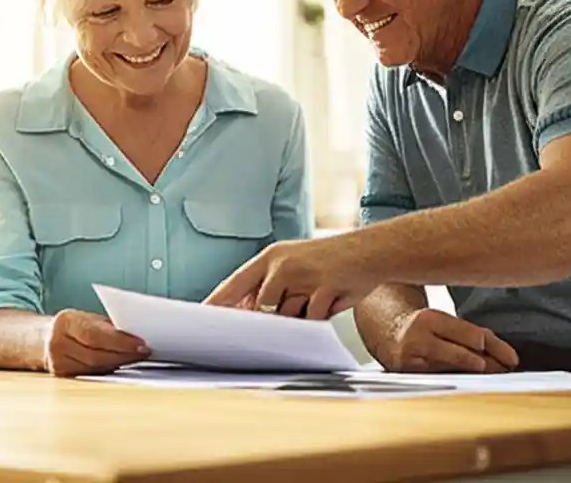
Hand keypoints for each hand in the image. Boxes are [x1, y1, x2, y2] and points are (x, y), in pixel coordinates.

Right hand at [42, 309, 149, 376]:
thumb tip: (137, 336)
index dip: (121, 342)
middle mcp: (57, 342)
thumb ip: (108, 327)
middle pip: (96, 355)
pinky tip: (120, 365)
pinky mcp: (61, 375)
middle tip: (144, 352)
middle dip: (124, 355)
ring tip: (136, 358)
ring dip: (119, 363)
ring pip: (95, 367)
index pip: (96, 335)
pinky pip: (90, 374)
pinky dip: (107, 370)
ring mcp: (56, 361)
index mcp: (65, 322)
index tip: (142, 345)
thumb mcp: (89, 319)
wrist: (45, 337)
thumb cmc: (75, 326)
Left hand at [204, 238, 379, 319]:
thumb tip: (246, 312)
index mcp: (271, 257)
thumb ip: (269, 287)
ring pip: (287, 317)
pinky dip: (320, 317)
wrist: (369, 251)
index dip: (217, 303)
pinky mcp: (323, 289)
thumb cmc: (329, 263)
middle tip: (284, 316)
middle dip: (270, 319)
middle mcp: (282, 264)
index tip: (201, 318)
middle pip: (261, 307)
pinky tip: (331, 299)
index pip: (235, 283)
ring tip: (317, 298)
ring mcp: (302, 276)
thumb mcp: (294, 265)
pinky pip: (312, 319)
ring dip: (301, 316)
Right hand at [376, 308, 518, 373]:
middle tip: (507, 370)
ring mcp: (412, 360)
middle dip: (489, 365)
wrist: (385, 331)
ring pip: (453, 370)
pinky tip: (471, 383)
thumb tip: (500, 351)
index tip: (512, 358)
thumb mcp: (443, 321)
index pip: (471, 335)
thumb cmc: (421, 326)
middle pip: (463, 355)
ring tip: (495, 377)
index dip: (495, 348)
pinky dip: (458, 381)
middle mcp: (419, 338)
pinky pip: (440, 379)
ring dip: (477, 375)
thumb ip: (469, 333)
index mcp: (431, 319)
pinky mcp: (409, 376)